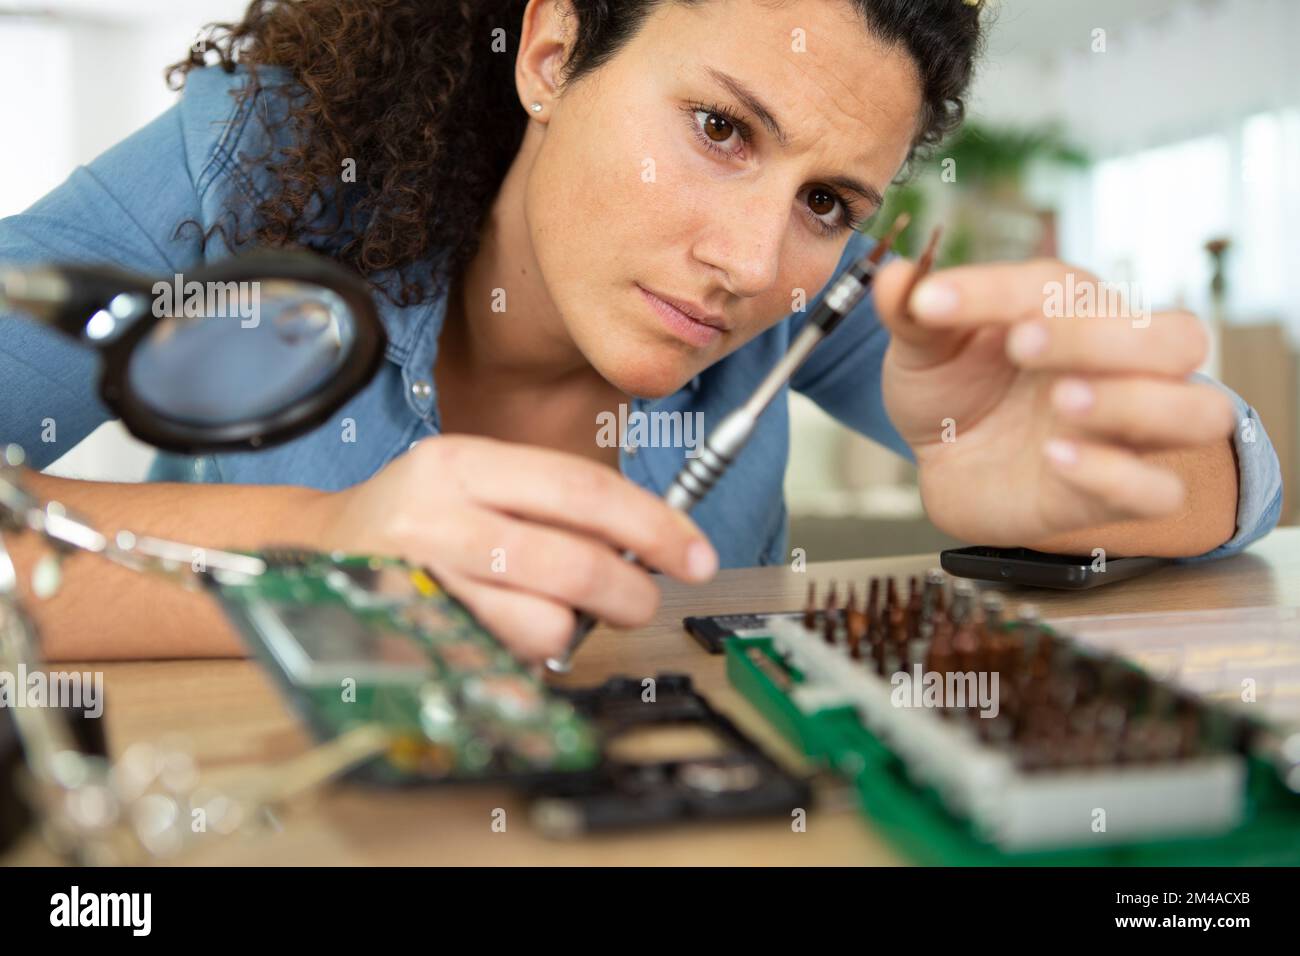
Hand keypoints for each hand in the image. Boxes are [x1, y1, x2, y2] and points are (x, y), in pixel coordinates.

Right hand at [313, 435, 717, 659]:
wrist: (307, 555)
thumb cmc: (414, 521)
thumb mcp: (473, 484)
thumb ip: (552, 505)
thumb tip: (647, 543)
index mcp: (461, 462)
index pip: (581, 489)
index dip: (652, 524)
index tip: (695, 552)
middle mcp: (434, 516)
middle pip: (573, 562)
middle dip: (630, 591)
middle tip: (642, 600)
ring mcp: (419, 584)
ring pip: (544, 623)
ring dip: (570, 630)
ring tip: (553, 614)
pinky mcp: (415, 641)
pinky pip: (506, 663)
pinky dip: (528, 656)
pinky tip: (508, 632)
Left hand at [873, 257, 1235, 547]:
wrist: (946, 463)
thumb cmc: (955, 391)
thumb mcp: (923, 350)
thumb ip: (913, 314)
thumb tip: (892, 276)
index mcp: (1075, 312)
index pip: (1063, 286)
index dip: (997, 290)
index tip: (930, 303)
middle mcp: (1118, 368)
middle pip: (1177, 338)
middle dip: (1103, 336)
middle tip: (1023, 343)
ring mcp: (1123, 434)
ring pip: (1200, 412)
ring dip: (1139, 402)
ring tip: (1062, 400)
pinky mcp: (1111, 495)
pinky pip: (1158, 491)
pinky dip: (1119, 476)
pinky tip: (1058, 458)